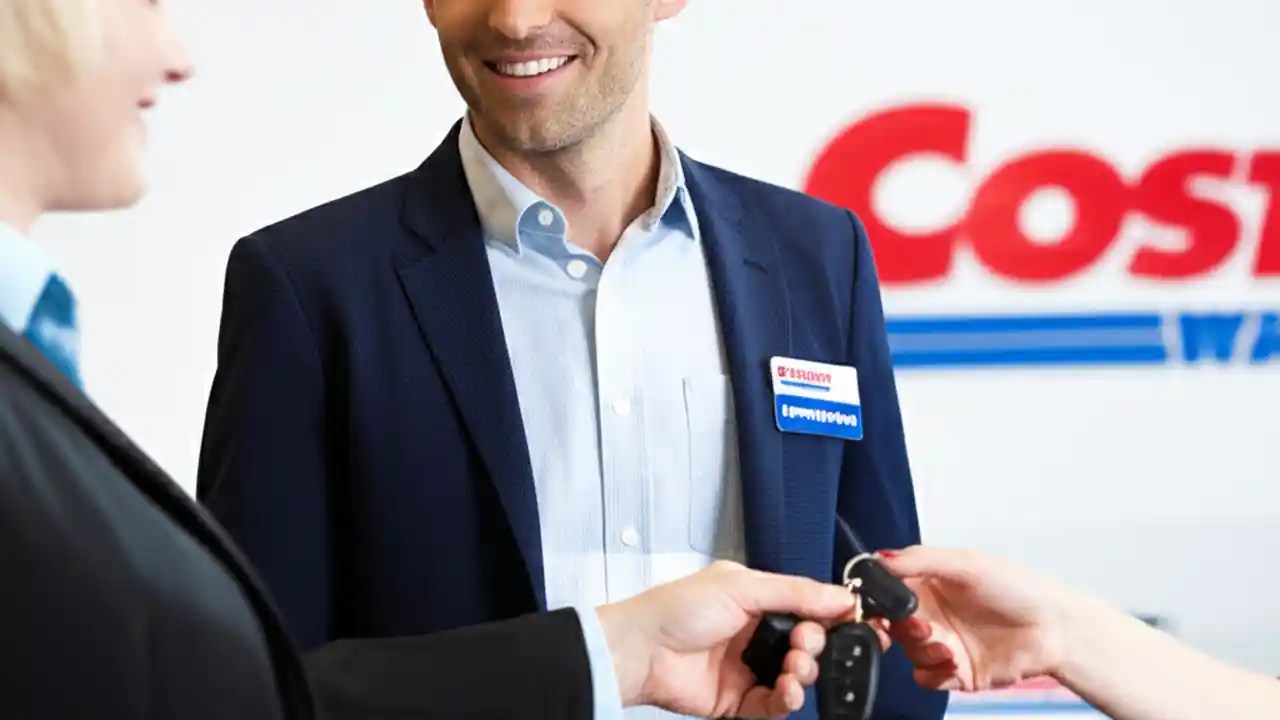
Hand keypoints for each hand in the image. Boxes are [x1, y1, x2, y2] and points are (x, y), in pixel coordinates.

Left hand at [597, 560, 860, 717]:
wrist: (640, 650)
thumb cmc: (677, 609)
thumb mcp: (741, 587)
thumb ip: (796, 593)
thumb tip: (842, 595)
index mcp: (758, 600)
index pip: (808, 609)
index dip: (832, 618)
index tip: (855, 623)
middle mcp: (756, 634)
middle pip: (808, 645)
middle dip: (815, 646)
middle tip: (804, 644)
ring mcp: (748, 669)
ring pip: (796, 677)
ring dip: (804, 674)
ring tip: (794, 668)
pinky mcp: (739, 701)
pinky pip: (775, 705)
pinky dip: (787, 699)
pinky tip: (786, 691)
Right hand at [878, 546, 1079, 691]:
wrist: (1056, 631)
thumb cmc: (1019, 589)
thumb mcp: (967, 564)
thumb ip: (920, 560)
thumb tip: (880, 559)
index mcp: (932, 583)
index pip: (890, 589)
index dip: (877, 598)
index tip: (871, 603)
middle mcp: (936, 613)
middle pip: (893, 623)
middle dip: (898, 627)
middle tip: (918, 626)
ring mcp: (945, 643)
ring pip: (908, 651)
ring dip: (920, 649)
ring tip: (945, 644)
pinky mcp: (956, 672)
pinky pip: (926, 678)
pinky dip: (932, 671)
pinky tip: (952, 662)